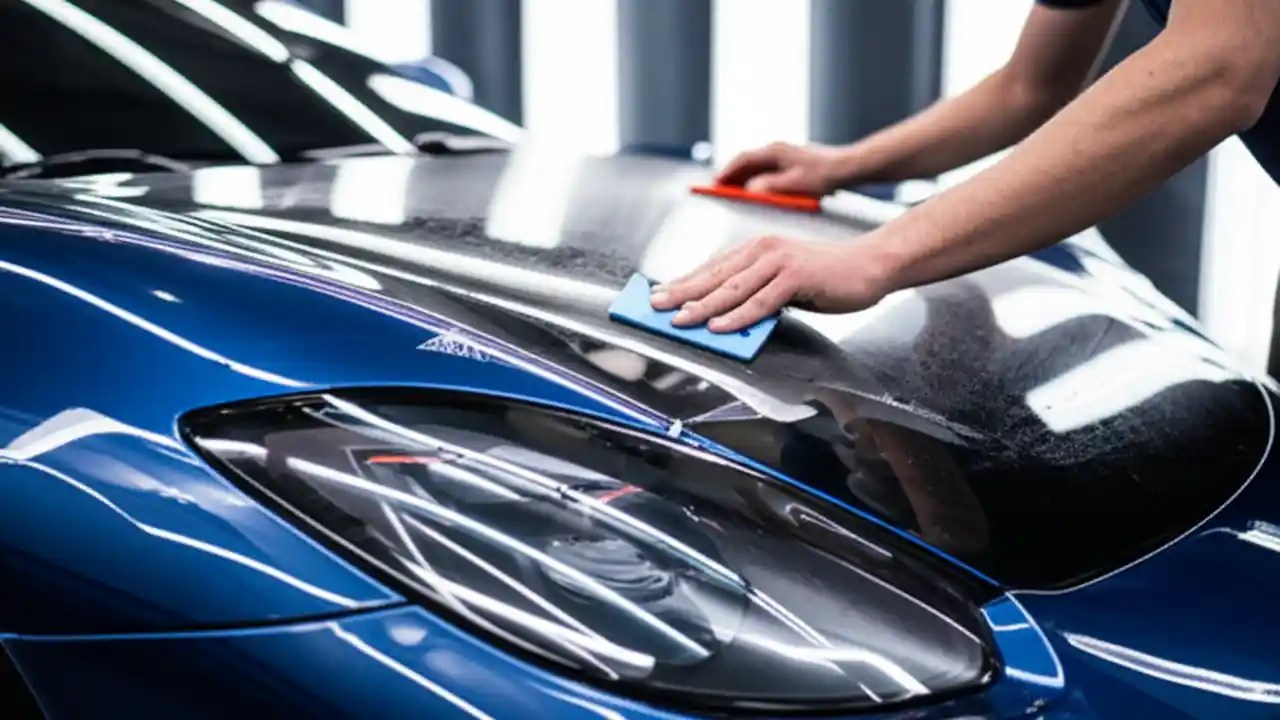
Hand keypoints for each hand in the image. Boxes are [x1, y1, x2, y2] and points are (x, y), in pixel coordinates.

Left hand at [649, 235, 891, 332]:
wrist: (870, 264)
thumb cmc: (828, 275)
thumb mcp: (783, 280)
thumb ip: (755, 293)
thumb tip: (723, 316)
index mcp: (757, 248)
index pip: (713, 267)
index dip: (683, 281)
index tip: (658, 294)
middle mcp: (763, 250)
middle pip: (715, 275)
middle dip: (682, 292)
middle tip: (654, 305)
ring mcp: (779, 262)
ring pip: (733, 289)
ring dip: (703, 306)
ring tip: (679, 320)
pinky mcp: (796, 277)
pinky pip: (761, 302)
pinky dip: (738, 316)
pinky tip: (719, 327)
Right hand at [717, 141, 854, 195]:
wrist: (849, 166)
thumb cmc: (824, 176)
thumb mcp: (794, 186)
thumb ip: (769, 187)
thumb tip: (750, 189)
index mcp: (775, 152)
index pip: (742, 160)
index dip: (726, 172)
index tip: (714, 184)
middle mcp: (778, 150)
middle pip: (747, 161)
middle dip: (732, 175)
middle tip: (719, 189)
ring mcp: (786, 154)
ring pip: (757, 165)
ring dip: (744, 177)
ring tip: (734, 191)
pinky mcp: (793, 161)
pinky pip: (768, 169)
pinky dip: (757, 178)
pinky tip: (758, 190)